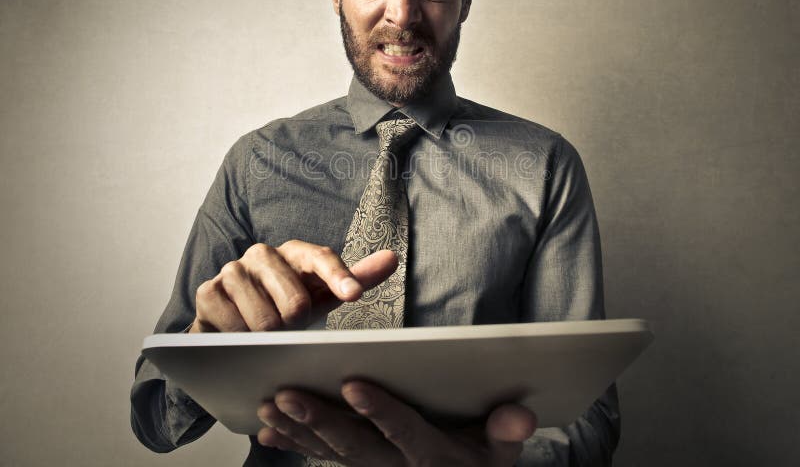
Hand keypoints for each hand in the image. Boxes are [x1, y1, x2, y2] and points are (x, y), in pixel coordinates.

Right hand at [189, 241, 398, 331]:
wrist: (233, 328)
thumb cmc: (285, 308)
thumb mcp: (322, 296)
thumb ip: (357, 278)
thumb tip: (393, 258)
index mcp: (295, 252)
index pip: (322, 258)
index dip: (340, 277)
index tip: (355, 296)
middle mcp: (263, 254)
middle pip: (295, 299)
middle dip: (298, 324)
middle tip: (291, 329)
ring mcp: (232, 270)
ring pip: (264, 320)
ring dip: (269, 338)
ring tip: (266, 336)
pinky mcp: (207, 293)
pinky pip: (233, 328)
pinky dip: (242, 342)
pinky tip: (241, 339)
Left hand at [256, 380, 537, 465]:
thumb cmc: (479, 463)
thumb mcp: (500, 453)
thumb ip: (506, 434)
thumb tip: (519, 415)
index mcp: (434, 458)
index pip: (405, 433)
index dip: (380, 411)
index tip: (353, 384)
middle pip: (355, 446)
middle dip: (319, 420)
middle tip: (287, 395)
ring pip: (331, 453)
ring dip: (298, 430)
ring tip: (268, 406)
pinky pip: (322, 460)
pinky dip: (295, 445)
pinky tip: (268, 433)